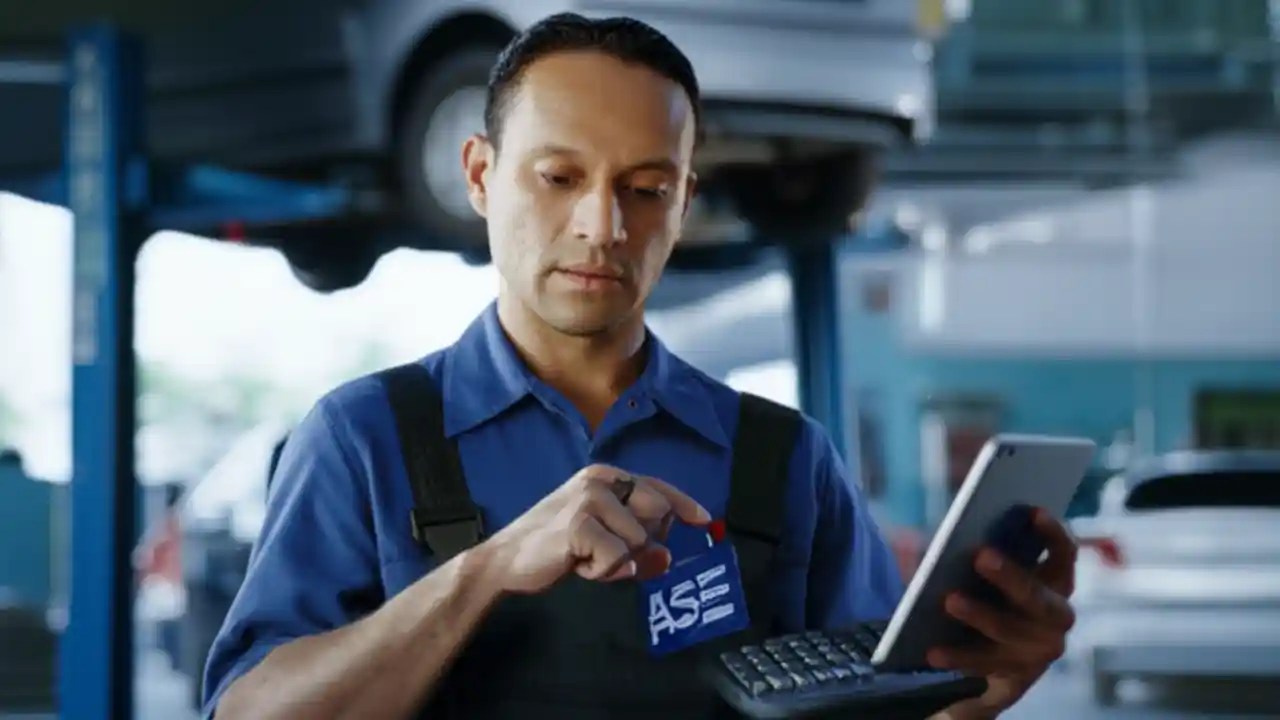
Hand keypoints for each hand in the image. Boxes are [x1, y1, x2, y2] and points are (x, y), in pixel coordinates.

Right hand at [482, 464, 711, 594]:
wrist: (507, 560)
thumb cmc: (556, 548)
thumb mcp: (602, 540)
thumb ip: (636, 544)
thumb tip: (666, 558)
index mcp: (606, 477)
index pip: (657, 487)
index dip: (684, 504)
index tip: (705, 520)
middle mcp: (600, 481)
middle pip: (657, 513)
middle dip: (644, 543)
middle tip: (608, 554)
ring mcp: (589, 499)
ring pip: (638, 540)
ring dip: (618, 562)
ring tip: (586, 559)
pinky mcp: (579, 523)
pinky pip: (617, 557)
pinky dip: (602, 571)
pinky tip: (578, 566)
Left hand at [928, 508, 1078, 719]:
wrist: (997, 663)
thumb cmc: (994, 599)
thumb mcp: (995, 576)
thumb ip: (989, 556)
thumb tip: (957, 538)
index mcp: (1056, 582)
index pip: (1065, 554)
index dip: (1052, 533)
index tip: (1032, 510)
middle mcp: (1056, 616)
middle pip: (1038, 597)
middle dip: (1011, 576)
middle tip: (981, 555)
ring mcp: (1038, 650)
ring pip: (1009, 631)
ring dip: (980, 614)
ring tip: (950, 599)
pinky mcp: (1016, 675)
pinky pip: (984, 664)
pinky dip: (958, 656)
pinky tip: (933, 650)